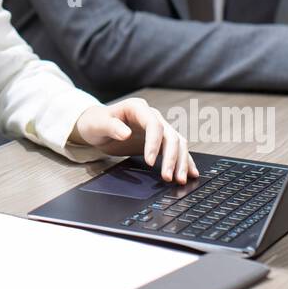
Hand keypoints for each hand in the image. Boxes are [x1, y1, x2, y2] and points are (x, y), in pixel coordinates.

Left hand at [70, 98, 197, 182]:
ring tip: (180, 179)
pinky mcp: (159, 141)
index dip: (154, 143)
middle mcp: (152, 116)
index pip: (153, 125)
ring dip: (181, 161)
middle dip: (172, 157)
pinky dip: (184, 160)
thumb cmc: (96, 121)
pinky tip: (191, 173)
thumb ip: (111, 127)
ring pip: (177, 143)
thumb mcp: (98, 123)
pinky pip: (176, 149)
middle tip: (168, 177)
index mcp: (138, 108)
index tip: (150, 162)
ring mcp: (158, 128)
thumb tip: (125, 133)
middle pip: (170, 135)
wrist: (96, 125)